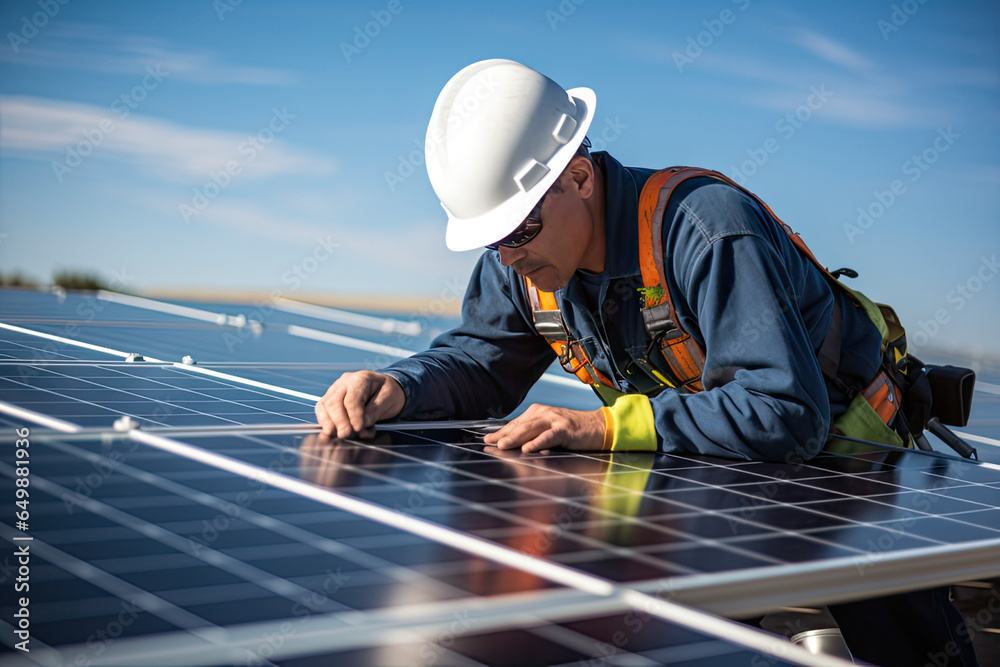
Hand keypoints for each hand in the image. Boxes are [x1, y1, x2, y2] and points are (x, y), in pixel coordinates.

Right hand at [315, 371, 404, 438]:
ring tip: (339, 434)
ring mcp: (335, 389)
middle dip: (339, 422)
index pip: (351, 399)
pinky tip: (332, 431)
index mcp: (361, 378)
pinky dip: (324, 422)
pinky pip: (321, 410)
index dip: (354, 416)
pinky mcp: (329, 398)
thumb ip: (373, 412)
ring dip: (329, 423)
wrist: (384, 388)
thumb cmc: (387, 393)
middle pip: (334, 402)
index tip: (359, 428)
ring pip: (324, 406)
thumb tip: (358, 427)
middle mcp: (344, 382)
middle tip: (346, 435)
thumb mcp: (388, 399)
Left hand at [482, 404, 606, 452]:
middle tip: (489, 442)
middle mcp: (544, 413)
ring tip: (502, 445)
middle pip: (520, 425)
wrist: (597, 426)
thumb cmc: (572, 431)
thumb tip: (512, 443)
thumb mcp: (549, 429)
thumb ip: (533, 434)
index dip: (501, 431)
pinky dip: (537, 442)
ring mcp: (555, 420)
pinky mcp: (565, 430)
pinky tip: (528, 448)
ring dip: (515, 438)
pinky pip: (549, 436)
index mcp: (538, 412)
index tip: (487, 439)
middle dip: (503, 435)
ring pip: (531, 429)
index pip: (516, 423)